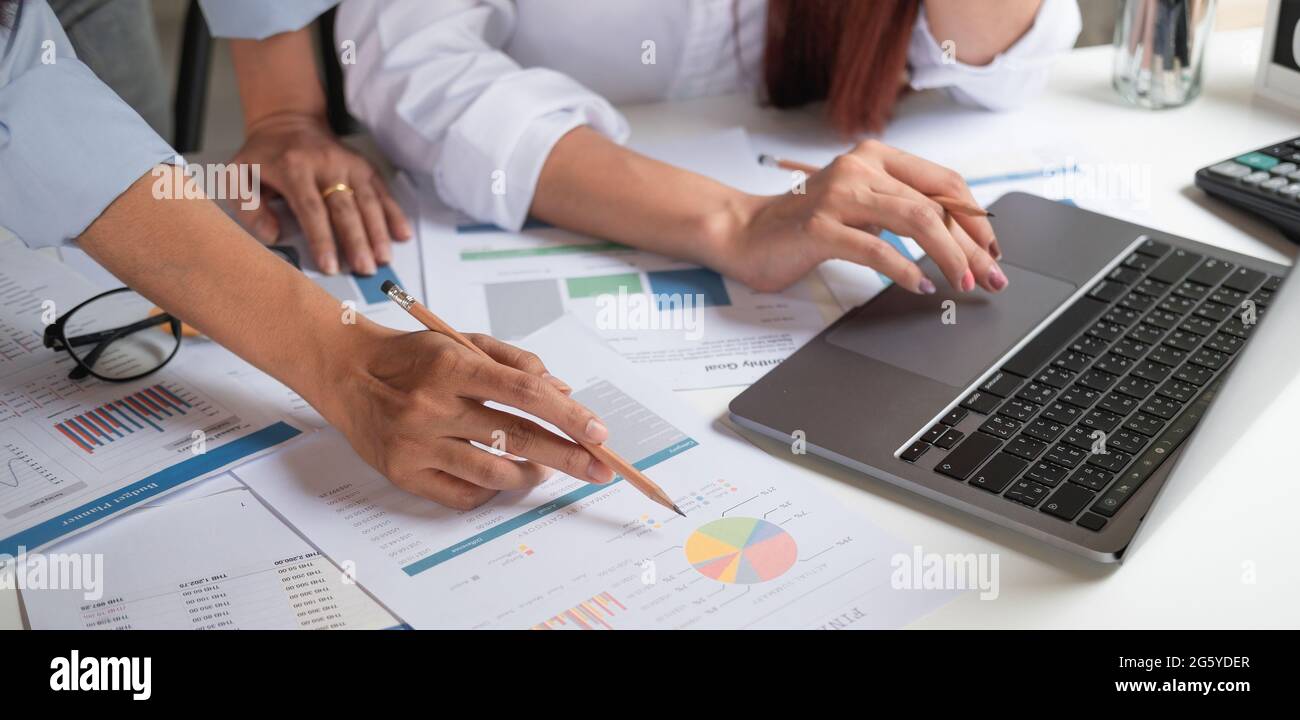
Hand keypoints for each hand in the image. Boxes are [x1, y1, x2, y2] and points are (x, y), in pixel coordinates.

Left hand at [227, 113, 411, 274]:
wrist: (287, 122)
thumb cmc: (264, 155)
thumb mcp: (238, 175)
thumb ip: (248, 207)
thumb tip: (272, 235)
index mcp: (293, 167)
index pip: (311, 208)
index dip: (322, 239)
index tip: (330, 264)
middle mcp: (326, 164)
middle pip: (345, 208)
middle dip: (357, 241)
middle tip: (365, 269)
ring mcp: (349, 164)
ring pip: (368, 201)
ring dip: (378, 232)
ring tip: (383, 258)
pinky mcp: (364, 166)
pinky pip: (382, 192)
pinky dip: (394, 213)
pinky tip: (402, 234)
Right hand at [321, 325, 615, 509]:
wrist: (346, 372)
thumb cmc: (413, 356)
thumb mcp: (462, 341)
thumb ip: (515, 362)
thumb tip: (562, 393)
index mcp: (452, 366)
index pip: (524, 393)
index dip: (568, 416)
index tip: (598, 432)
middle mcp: (432, 407)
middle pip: (516, 437)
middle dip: (567, 455)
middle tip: (598, 467)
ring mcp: (416, 445)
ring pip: (493, 473)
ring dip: (532, 475)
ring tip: (549, 469)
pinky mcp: (403, 474)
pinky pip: (462, 495)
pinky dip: (492, 491)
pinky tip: (505, 477)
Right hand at [719, 140, 1004, 293]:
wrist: (744, 234)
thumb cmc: (805, 225)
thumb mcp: (861, 207)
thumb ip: (899, 209)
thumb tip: (960, 235)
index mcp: (875, 156)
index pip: (943, 183)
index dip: (976, 218)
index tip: (992, 250)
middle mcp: (859, 167)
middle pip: (935, 204)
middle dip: (971, 245)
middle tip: (991, 276)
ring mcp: (838, 195)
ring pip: (915, 220)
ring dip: (948, 256)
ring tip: (964, 282)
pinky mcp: (819, 227)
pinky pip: (875, 248)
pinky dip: (904, 269)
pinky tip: (920, 285)